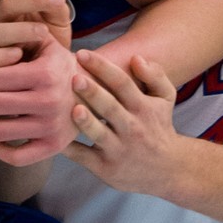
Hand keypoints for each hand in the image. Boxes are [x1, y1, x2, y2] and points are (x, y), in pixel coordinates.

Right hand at [0, 0, 71, 50]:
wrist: (51, 70)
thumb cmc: (50, 41)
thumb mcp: (58, 19)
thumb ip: (56, 6)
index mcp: (7, 6)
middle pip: (4, 4)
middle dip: (32, 0)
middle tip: (56, 3)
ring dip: (21, 30)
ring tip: (43, 32)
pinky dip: (1, 57)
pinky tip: (19, 54)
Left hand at [0, 29, 77, 165]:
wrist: (97, 90)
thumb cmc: (62, 65)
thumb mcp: (49, 43)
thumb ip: (22, 35)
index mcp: (44, 74)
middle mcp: (48, 101)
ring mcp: (51, 126)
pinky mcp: (53, 146)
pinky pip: (17, 158)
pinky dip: (1, 150)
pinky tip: (0, 139)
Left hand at [63, 51, 182, 195]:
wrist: (168, 169)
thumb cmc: (158, 126)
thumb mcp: (165, 98)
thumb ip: (155, 75)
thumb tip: (136, 58)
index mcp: (143, 107)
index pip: (122, 83)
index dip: (103, 68)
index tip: (83, 54)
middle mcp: (132, 127)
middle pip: (110, 107)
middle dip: (93, 92)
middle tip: (74, 77)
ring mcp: (118, 149)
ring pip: (100, 134)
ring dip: (86, 122)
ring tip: (73, 109)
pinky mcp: (106, 168)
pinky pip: (85, 157)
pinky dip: (70, 149)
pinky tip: (54, 138)